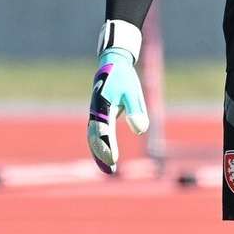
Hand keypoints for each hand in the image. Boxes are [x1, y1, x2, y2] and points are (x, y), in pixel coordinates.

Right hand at [87, 19, 148, 173]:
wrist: (113, 62)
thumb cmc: (124, 78)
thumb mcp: (133, 92)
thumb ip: (136, 110)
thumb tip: (140, 130)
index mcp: (103, 105)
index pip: (103, 129)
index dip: (107, 145)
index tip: (113, 159)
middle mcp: (95, 110)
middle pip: (95, 136)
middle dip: (101, 154)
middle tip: (110, 170)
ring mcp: (94, 112)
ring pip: (93, 136)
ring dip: (98, 152)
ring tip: (107, 169)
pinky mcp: (97, 113)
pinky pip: (95, 132)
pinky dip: (98, 145)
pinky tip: (105, 156)